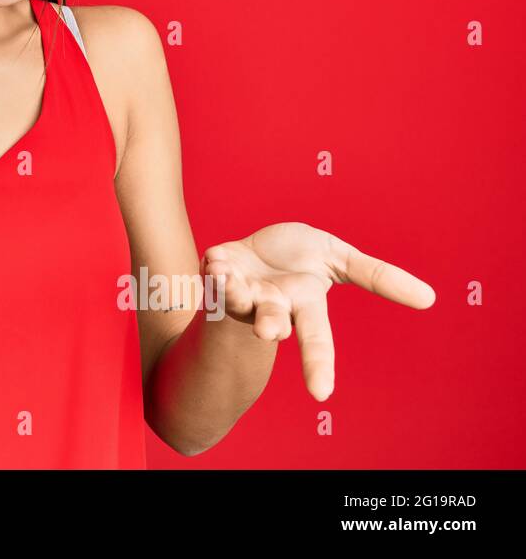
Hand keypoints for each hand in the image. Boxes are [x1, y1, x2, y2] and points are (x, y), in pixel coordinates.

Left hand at [201, 222, 435, 400]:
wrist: (256, 247)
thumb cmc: (301, 258)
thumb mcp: (340, 260)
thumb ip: (379, 277)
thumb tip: (431, 299)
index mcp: (304, 303)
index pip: (316, 338)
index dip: (319, 365)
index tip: (321, 396)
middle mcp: (270, 303)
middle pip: (272, 322)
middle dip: (270, 326)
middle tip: (271, 333)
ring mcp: (241, 289)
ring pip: (237, 299)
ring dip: (235, 294)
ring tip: (232, 284)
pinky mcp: (217, 269)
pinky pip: (212, 271)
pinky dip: (214, 271)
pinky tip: (216, 266)